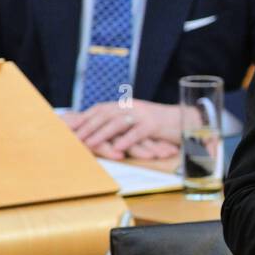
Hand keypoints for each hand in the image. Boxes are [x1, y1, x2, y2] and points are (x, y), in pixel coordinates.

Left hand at [61, 100, 180, 158]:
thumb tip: (99, 131)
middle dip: (86, 126)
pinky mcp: (155, 124)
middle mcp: (131, 107)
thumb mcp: (138, 122)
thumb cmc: (160, 125)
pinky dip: (126, 140)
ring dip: (100, 134)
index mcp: (125, 105)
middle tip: (70, 138)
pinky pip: (137, 132)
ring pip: (117, 122)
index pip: (99, 110)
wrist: (188, 120)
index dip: (82, 118)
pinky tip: (117, 149)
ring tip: (87, 144)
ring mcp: (143, 114)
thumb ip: (121, 124)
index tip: (66, 128)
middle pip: (104, 115)